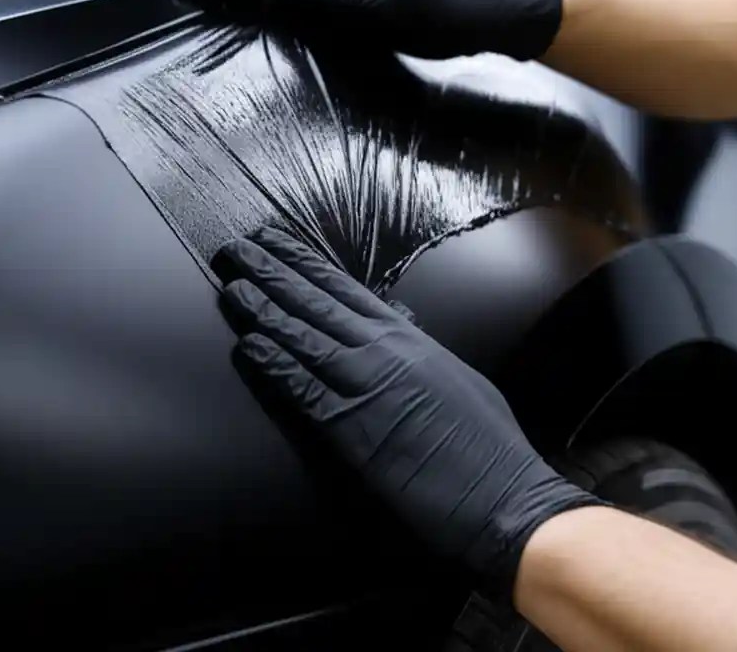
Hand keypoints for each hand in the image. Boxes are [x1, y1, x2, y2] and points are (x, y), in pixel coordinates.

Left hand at [213, 227, 600, 595]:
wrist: (504, 496)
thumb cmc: (489, 446)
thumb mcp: (458, 380)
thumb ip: (423, 349)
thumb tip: (402, 320)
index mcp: (412, 341)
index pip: (348, 289)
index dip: (307, 263)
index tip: (277, 241)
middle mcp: (388, 353)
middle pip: (319, 303)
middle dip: (275, 272)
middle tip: (238, 249)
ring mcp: (369, 387)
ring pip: (305, 338)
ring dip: (264, 311)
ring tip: (233, 288)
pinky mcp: (354, 429)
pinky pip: (304, 389)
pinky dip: (274, 365)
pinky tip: (248, 347)